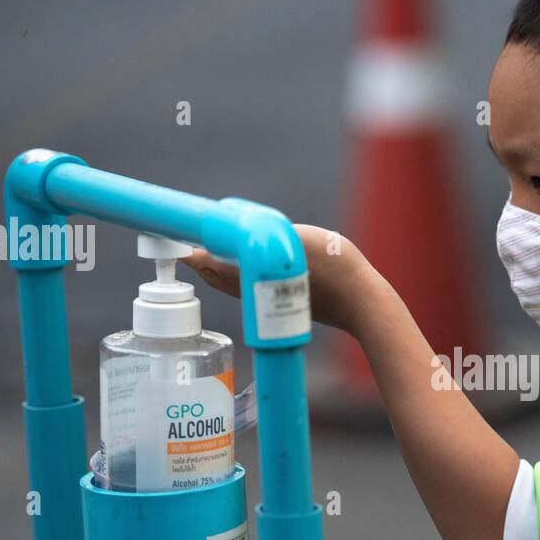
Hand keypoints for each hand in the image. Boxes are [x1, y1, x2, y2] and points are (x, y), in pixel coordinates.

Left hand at [182, 224, 390, 335]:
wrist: (362, 302)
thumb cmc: (336, 267)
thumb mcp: (300, 241)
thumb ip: (268, 236)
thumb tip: (237, 238)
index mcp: (259, 274)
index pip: (214, 264)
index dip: (194, 255)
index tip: (177, 247)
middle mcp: (261, 289)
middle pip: (218, 277)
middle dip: (200, 263)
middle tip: (183, 249)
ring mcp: (271, 299)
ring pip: (231, 285)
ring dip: (214, 272)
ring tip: (202, 259)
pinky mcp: (281, 303)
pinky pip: (246, 290)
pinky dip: (232, 279)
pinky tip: (235, 273)